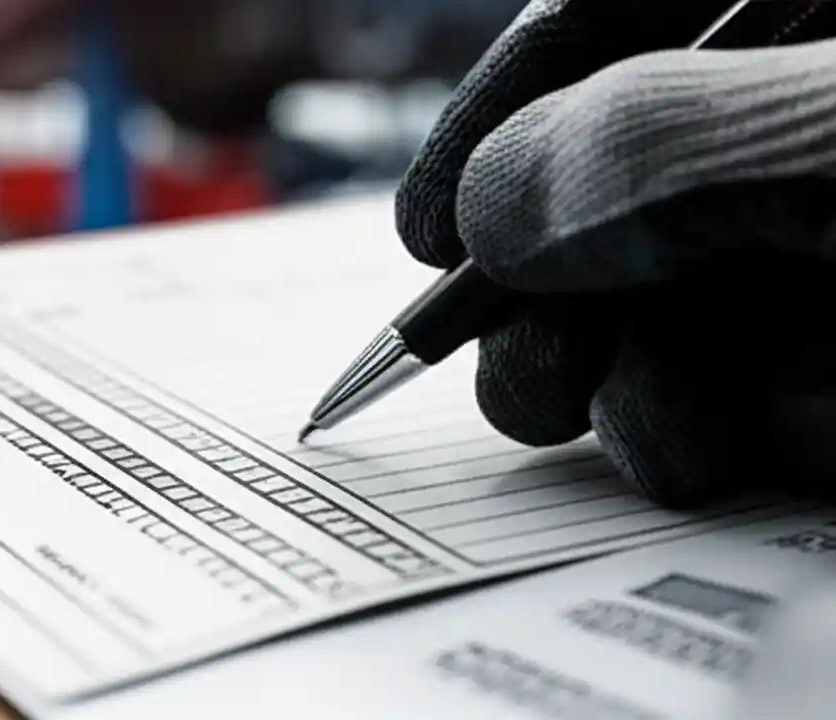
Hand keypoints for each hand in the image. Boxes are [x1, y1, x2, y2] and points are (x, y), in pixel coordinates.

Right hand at [397, 0, 835, 504]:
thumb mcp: (832, 145)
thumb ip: (650, 151)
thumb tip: (488, 209)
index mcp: (791, 20)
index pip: (594, 25)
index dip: (492, 120)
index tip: (423, 234)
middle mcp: (783, 140)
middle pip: (607, 192)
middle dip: (548, 301)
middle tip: (544, 372)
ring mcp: (824, 248)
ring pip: (672, 311)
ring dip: (642, 394)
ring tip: (675, 436)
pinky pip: (761, 395)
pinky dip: (743, 436)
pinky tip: (783, 440)